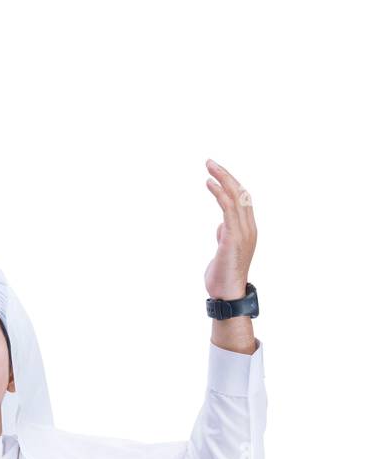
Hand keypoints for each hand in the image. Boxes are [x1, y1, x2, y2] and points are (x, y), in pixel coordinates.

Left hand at [203, 159, 256, 300]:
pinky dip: (220, 193)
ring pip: (236, 197)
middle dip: (226, 176)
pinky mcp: (233, 237)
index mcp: (248, 230)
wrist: (227, 295)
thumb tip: (221, 225)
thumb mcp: (224, 250)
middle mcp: (249, 228)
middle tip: (210, 163)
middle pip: (242, 193)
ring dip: (222, 179)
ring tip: (209, 167)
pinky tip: (209, 184)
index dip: (232, 184)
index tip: (217, 174)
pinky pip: (228, 208)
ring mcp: (243, 232)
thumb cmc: (223, 276)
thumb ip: (225, 235)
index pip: (244, 200)